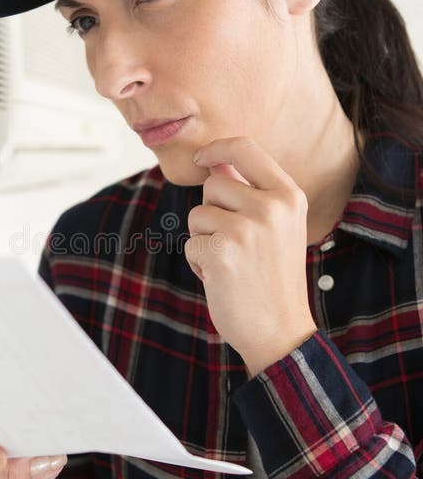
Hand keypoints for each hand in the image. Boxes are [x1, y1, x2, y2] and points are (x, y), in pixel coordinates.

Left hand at [185, 136, 316, 375]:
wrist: (280, 331)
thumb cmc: (273, 278)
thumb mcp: (276, 227)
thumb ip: (250, 192)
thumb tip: (214, 160)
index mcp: (288, 196)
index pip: (245, 147)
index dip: (216, 148)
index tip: (201, 159)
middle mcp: (271, 207)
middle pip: (213, 184)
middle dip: (212, 212)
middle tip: (236, 245)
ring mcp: (246, 229)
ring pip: (197, 215)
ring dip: (204, 239)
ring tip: (231, 263)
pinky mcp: (221, 253)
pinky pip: (190, 244)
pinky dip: (198, 264)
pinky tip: (222, 280)